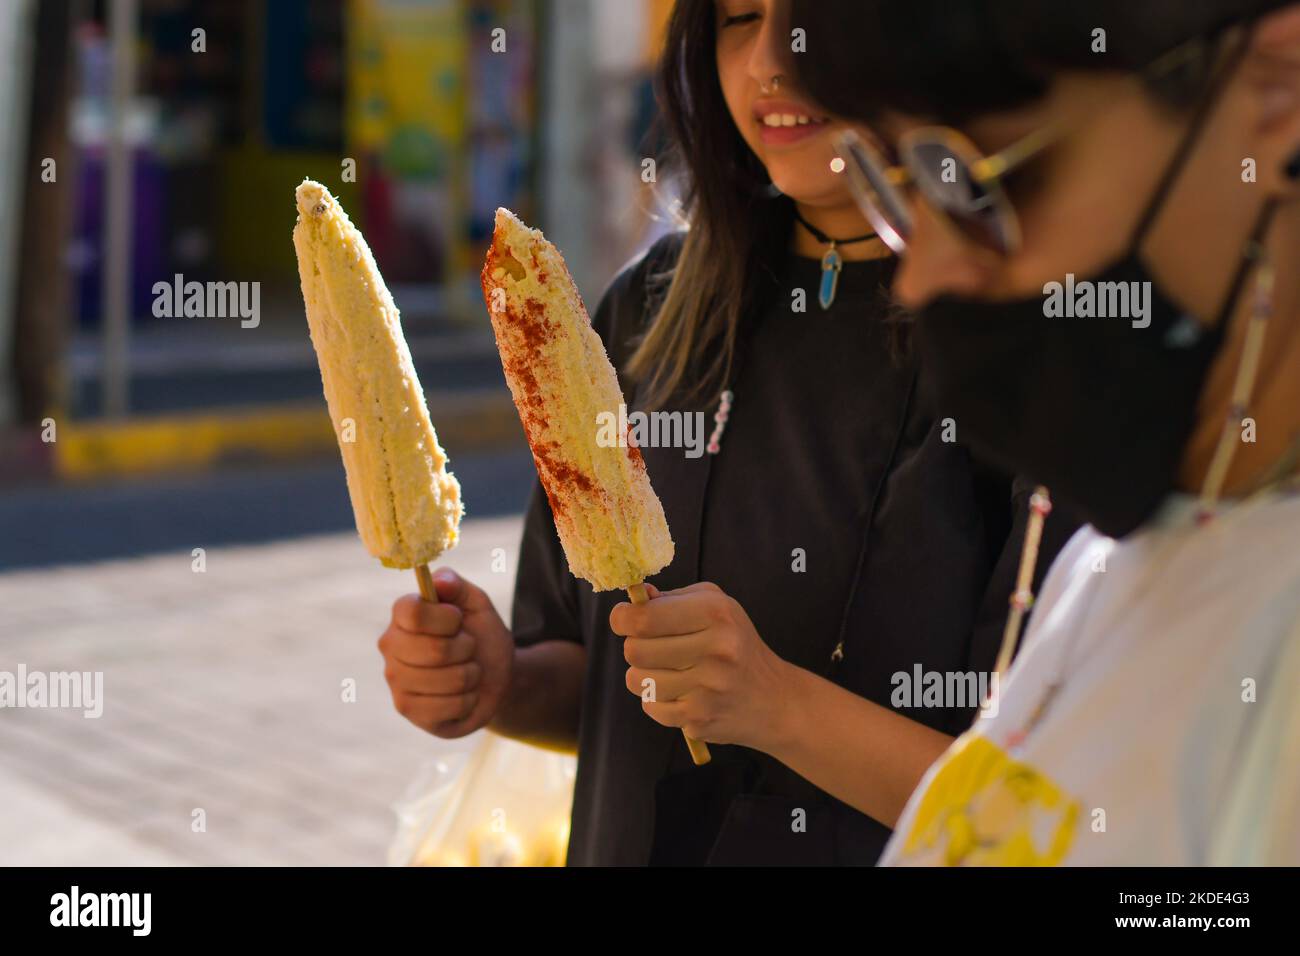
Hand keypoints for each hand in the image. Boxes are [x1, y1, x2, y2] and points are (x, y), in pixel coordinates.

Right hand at [378, 569, 513, 738]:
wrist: (494, 677)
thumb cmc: (481, 636)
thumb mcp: (477, 604)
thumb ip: (457, 586)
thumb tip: (438, 581)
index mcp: (402, 615)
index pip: (413, 612)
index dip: (446, 618)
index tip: (458, 621)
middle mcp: (390, 646)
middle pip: (434, 650)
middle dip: (466, 649)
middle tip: (467, 648)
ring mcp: (396, 680)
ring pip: (447, 679)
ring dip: (470, 675)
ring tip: (467, 671)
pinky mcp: (408, 710)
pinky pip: (450, 705)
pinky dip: (468, 700)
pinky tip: (462, 695)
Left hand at [609, 582, 796, 749]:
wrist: (774, 700)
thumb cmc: (735, 645)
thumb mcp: (716, 606)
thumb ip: (672, 598)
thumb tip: (635, 598)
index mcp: (716, 613)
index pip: (644, 617)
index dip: (622, 617)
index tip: (624, 618)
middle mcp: (715, 649)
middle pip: (635, 650)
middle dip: (635, 647)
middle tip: (651, 646)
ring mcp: (708, 688)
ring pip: (637, 680)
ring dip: (643, 675)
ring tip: (666, 671)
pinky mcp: (700, 718)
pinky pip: (650, 706)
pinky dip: (656, 699)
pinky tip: (678, 692)